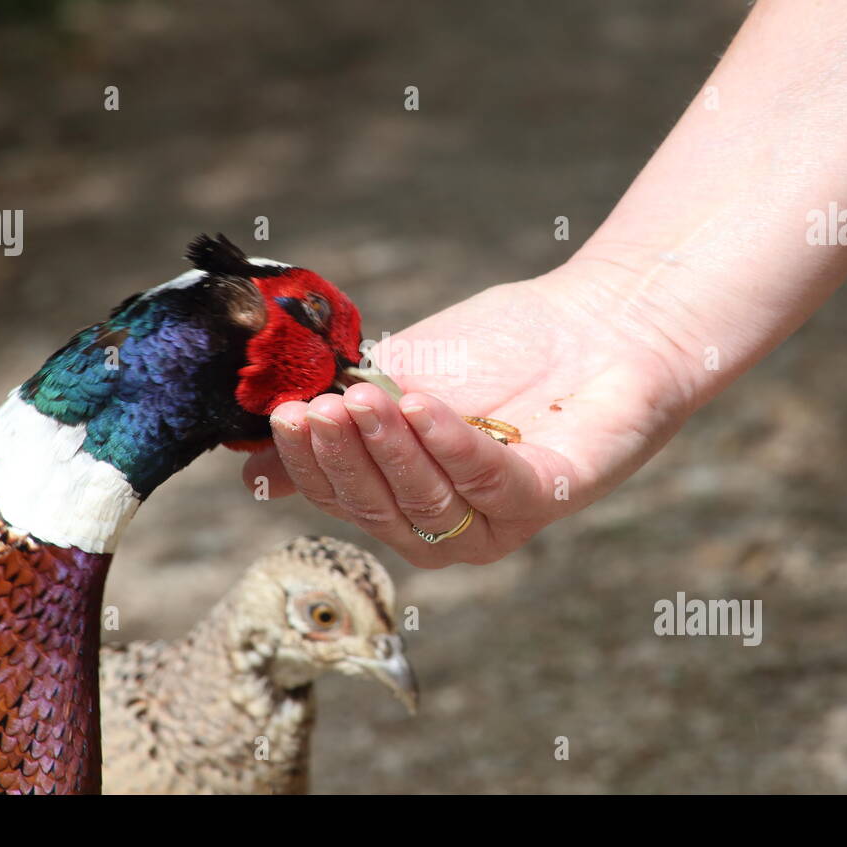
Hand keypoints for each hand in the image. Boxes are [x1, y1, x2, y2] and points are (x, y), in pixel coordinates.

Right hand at [241, 262, 687, 566]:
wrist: (594, 321)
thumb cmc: (496, 349)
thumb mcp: (397, 381)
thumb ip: (336, 420)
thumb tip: (252, 471)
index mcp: (404, 500)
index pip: (342, 496)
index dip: (308, 462)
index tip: (283, 413)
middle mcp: (448, 526)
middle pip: (378, 508)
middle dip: (343, 457)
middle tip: (318, 406)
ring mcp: (498, 519)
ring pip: (426, 502)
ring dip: (389, 448)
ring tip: (364, 397)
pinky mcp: (549, 496)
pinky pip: (489, 482)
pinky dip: (451, 444)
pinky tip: (422, 405)